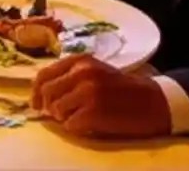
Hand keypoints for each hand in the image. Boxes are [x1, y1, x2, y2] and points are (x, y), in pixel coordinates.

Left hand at [32, 54, 170, 138]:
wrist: (152, 101)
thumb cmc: (122, 88)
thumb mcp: (95, 71)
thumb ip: (70, 76)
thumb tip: (42, 92)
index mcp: (80, 61)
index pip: (43, 75)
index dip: (36, 92)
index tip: (36, 104)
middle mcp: (81, 73)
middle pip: (46, 93)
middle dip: (50, 107)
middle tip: (61, 114)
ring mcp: (87, 92)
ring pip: (56, 110)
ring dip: (65, 118)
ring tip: (81, 116)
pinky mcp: (93, 112)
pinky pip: (70, 125)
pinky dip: (77, 128)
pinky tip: (91, 123)